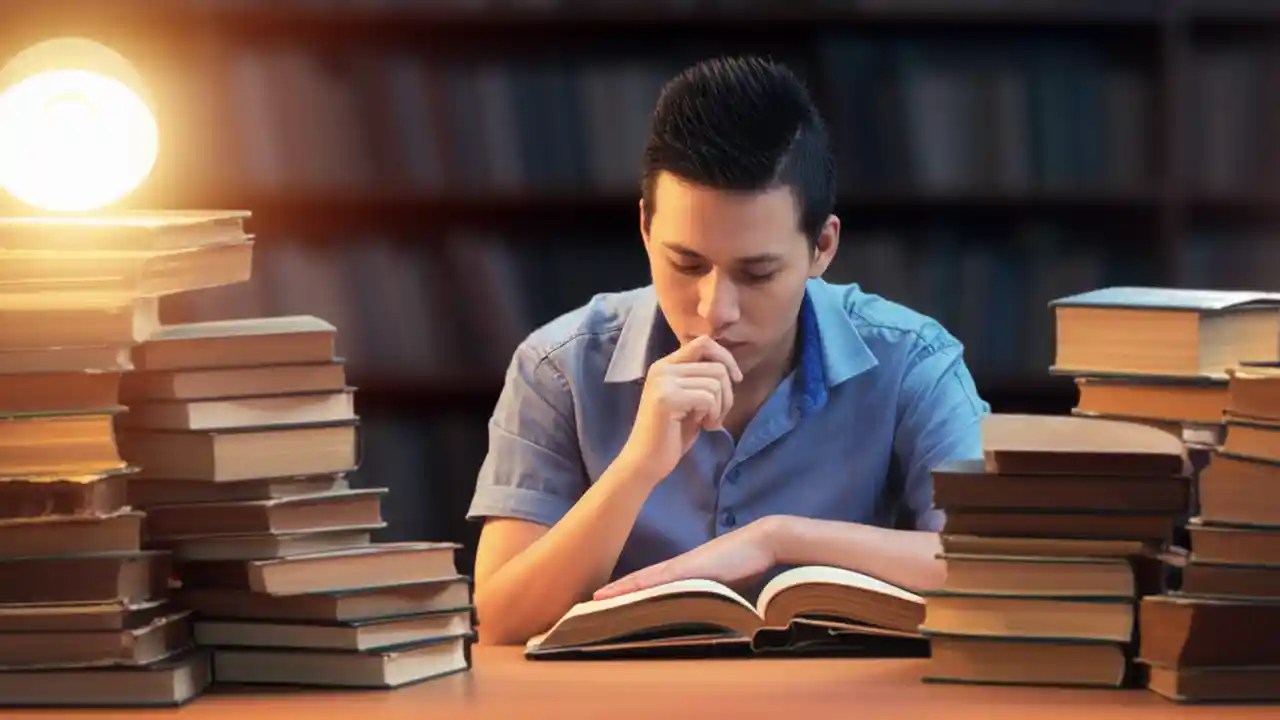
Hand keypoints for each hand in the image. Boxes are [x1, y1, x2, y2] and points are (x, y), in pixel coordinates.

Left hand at [593, 517, 780, 599]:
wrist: (763, 542)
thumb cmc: (747, 563)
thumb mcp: (723, 585)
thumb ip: (709, 594)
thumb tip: (705, 612)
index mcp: (682, 573)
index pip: (646, 584)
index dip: (625, 592)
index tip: (604, 603)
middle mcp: (676, 568)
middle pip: (637, 582)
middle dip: (615, 592)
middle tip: (587, 604)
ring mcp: (680, 567)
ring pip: (642, 581)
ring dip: (620, 591)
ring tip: (595, 601)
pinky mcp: (688, 569)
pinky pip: (657, 580)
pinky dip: (637, 587)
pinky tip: (621, 594)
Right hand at [616, 336, 742, 483]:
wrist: (646, 462)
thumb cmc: (671, 435)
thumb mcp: (691, 401)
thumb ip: (702, 380)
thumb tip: (728, 367)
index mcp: (666, 365)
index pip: (704, 343)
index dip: (726, 358)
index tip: (735, 379)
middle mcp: (662, 368)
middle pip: (716, 366)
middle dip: (728, 393)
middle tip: (718, 415)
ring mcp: (663, 381)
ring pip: (715, 382)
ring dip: (721, 406)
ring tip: (709, 422)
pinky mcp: (667, 398)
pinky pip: (708, 397)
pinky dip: (713, 414)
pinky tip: (705, 427)